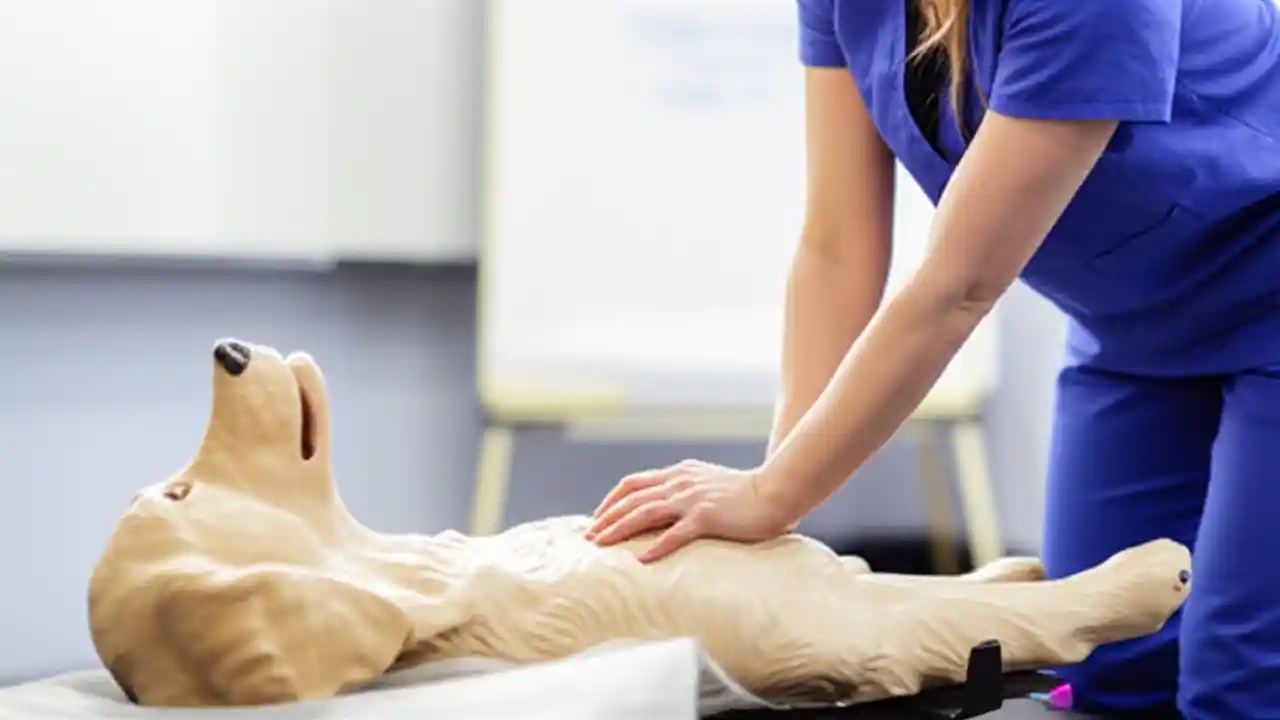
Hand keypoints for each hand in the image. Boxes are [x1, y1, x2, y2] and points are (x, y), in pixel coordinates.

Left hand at [586, 459, 792, 562]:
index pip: (633, 483)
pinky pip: (674, 533)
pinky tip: (642, 560)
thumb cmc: (748, 493)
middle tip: (588, 537)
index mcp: (679, 474)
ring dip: (619, 529)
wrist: (776, 491)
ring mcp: (692, 499)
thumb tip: (670, 508)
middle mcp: (680, 483)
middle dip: (605, 517)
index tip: (597, 517)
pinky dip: (656, 546)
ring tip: (600, 546)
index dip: (611, 501)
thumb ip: (688, 490)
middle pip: (631, 498)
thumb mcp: (709, 483)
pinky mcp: (707, 517)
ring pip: (644, 512)